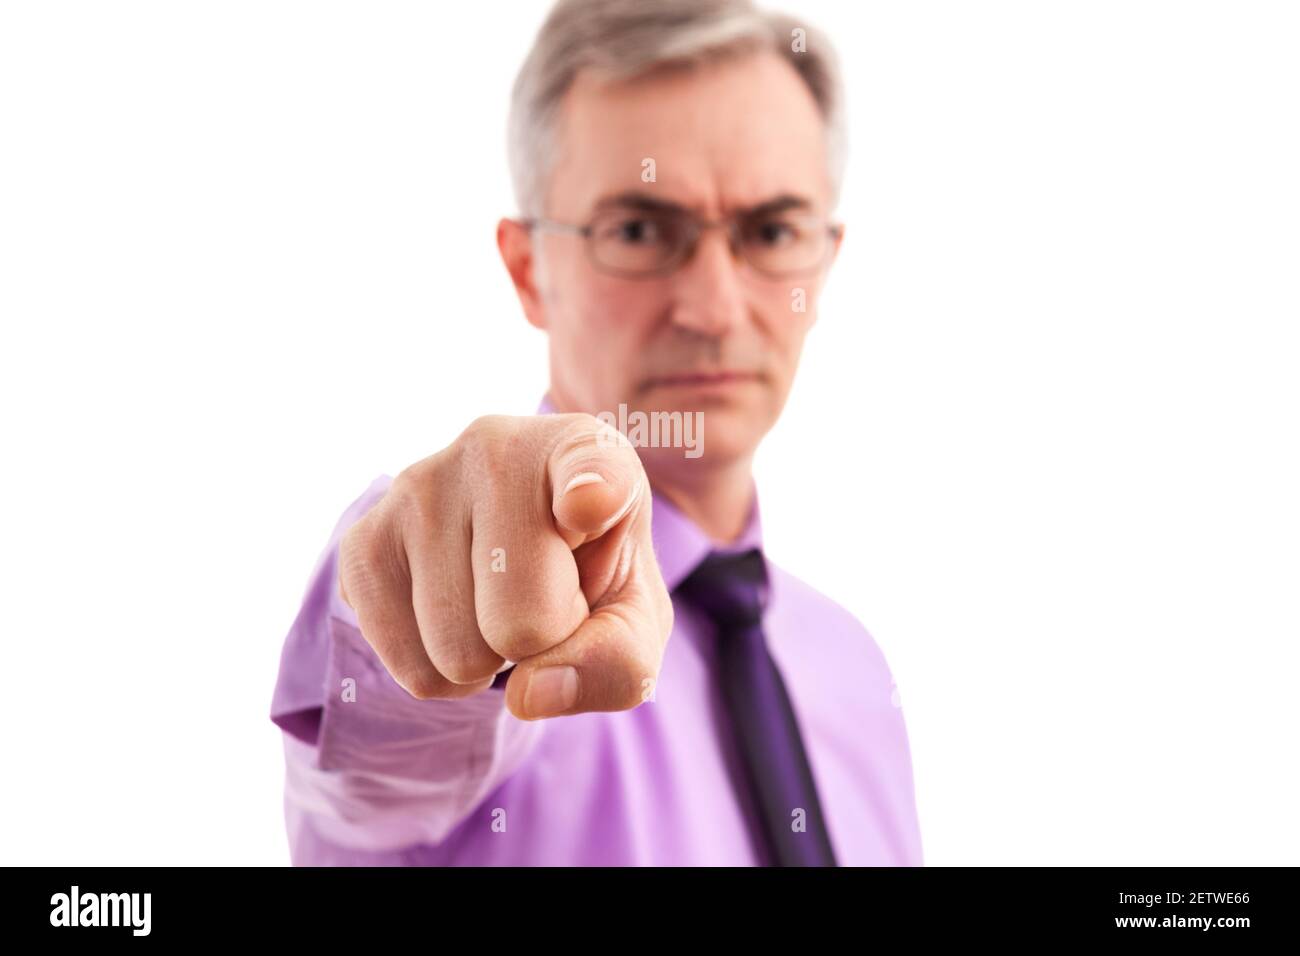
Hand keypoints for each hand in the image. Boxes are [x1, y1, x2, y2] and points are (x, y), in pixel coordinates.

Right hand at [338, 413, 672, 719]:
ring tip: (496, 603)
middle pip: (523, 622)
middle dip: (540, 644)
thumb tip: (531, 696)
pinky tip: (456, 616)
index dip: (593, 492)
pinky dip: (439, 674)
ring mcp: (420, 486)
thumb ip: (616, 661)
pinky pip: (407, 665)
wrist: (515, 548)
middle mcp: (497, 449)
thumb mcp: (633, 618)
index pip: (592, 471)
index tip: (591, 503)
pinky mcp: (365, 537)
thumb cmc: (588, 576)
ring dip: (486, 661)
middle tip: (543, 599)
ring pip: (457, 652)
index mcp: (587, 451)